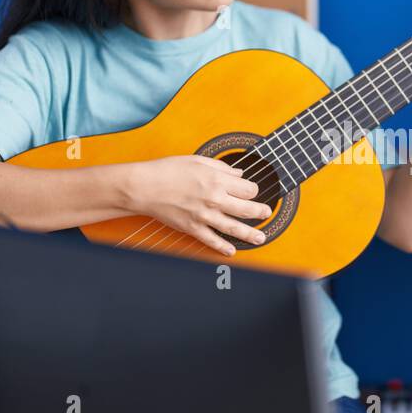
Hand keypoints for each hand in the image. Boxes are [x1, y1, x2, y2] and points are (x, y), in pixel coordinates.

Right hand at [120, 155, 271, 255]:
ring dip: (250, 234)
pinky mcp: (193, 227)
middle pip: (246, 209)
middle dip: (260, 212)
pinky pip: (212, 240)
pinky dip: (223, 247)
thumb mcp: (198, 161)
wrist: (145, 187)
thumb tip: (239, 174)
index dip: (254, 190)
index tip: (252, 191)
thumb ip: (222, 168)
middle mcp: (214, 198)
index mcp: (216, 180)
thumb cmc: (168, 171)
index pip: (248, 189)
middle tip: (266, 213)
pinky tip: (232, 251)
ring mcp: (204, 215)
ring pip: (234, 228)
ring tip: (261, 238)